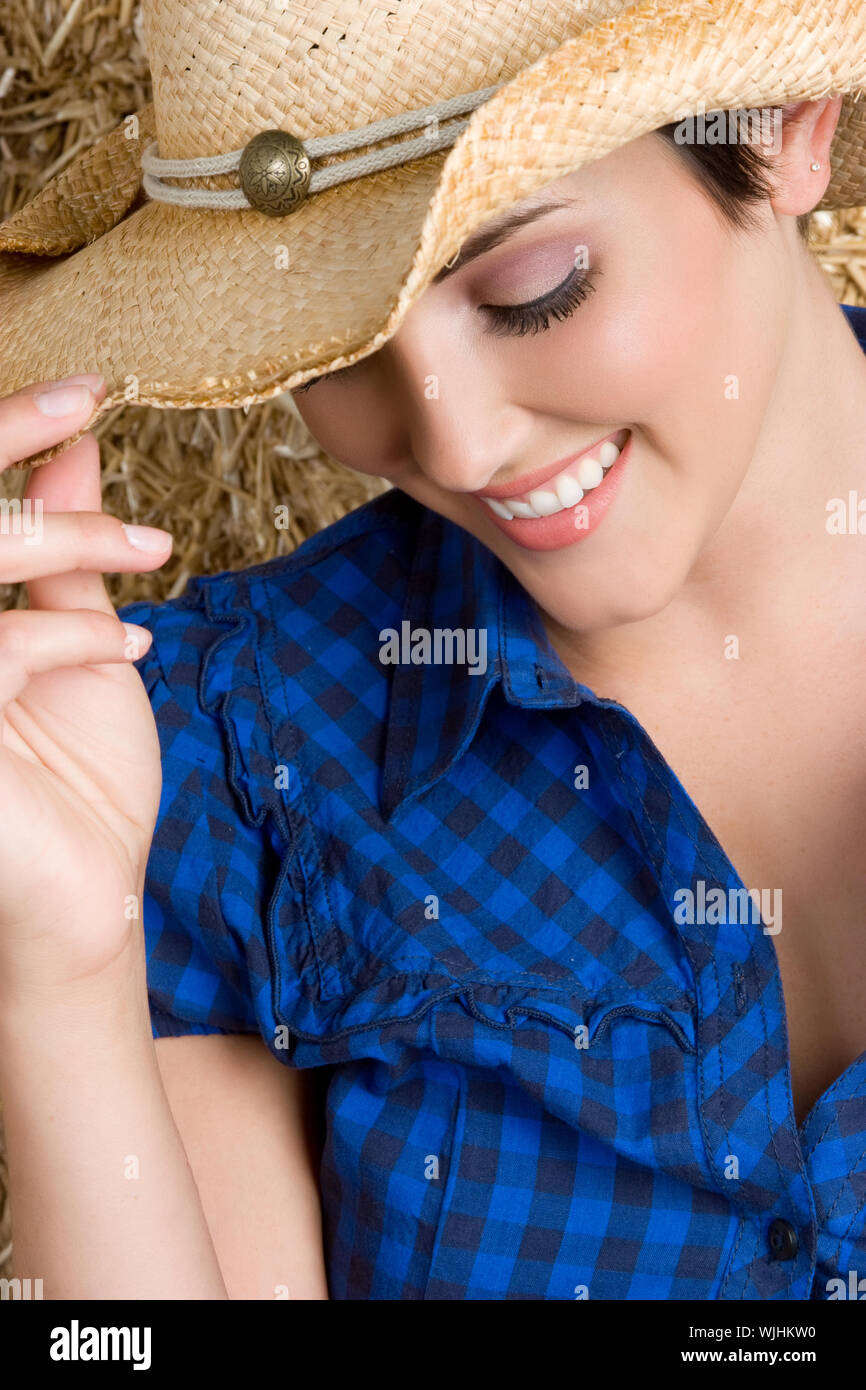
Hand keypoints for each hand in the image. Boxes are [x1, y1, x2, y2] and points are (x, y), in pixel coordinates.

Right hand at [0, 375, 172, 1006]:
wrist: (85, 897)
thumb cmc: (79, 780)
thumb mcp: (79, 648)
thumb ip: (62, 557)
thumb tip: (69, 452)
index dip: (4, 435)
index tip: (78, 391)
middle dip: (7, 441)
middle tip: (85, 404)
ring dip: (64, 543)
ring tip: (147, 552)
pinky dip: (67, 634)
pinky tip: (125, 649)